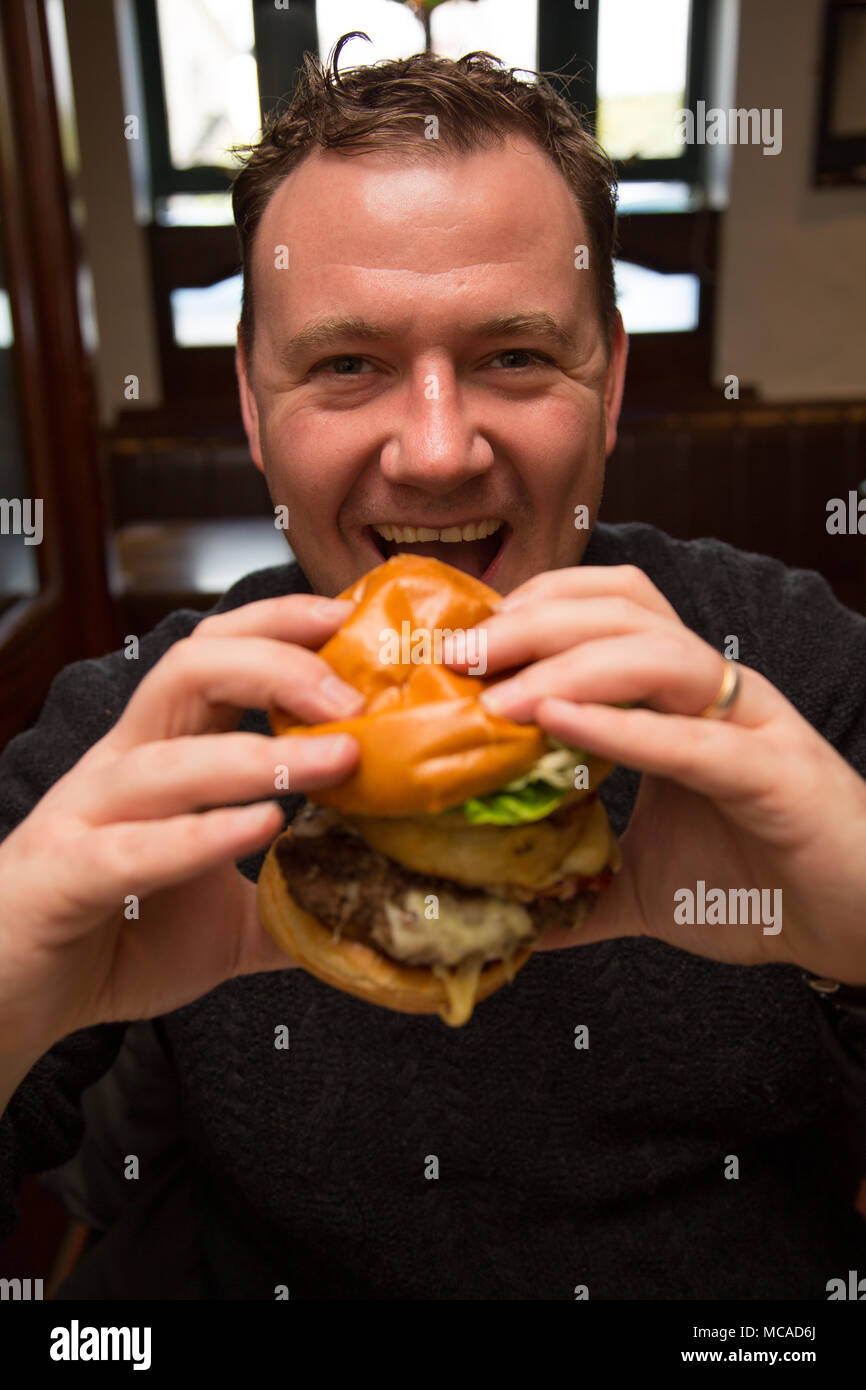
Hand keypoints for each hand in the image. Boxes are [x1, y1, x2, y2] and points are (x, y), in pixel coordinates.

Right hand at [0, 595, 363, 1058]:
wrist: (10, 1002)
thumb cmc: (116, 939)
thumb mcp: (230, 921)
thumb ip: (297, 901)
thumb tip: (381, 899)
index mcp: (160, 755)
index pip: (215, 656)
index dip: (279, 626)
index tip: (349, 621)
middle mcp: (121, 769)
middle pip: (189, 671)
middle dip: (279, 666)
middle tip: (356, 699)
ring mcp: (85, 819)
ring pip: (166, 758)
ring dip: (261, 755)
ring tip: (340, 760)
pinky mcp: (62, 879)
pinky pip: (131, 848)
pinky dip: (200, 835)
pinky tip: (260, 828)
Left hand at [449, 566, 865, 981]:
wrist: (858, 928)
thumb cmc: (760, 887)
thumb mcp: (640, 882)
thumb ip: (574, 885)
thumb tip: (502, 910)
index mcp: (680, 699)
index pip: (604, 612)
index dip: (529, 610)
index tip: (456, 642)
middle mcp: (714, 693)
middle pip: (620, 610)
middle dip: (531, 619)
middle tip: (454, 652)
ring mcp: (749, 725)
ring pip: (656, 653)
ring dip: (566, 664)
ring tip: (495, 696)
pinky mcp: (775, 773)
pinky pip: (694, 737)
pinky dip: (624, 725)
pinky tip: (560, 722)